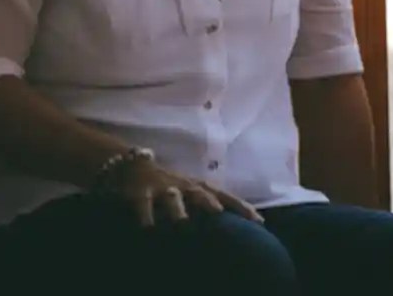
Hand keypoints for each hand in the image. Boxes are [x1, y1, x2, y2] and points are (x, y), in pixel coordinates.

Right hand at [109, 158, 263, 226]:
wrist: (134, 166)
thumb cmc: (171, 186)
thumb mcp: (193, 193)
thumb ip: (211, 205)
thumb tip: (238, 223)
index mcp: (200, 187)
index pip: (226, 197)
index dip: (241, 207)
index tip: (258, 221)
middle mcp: (184, 186)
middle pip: (200, 193)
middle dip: (209, 202)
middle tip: (218, 213)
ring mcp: (162, 189)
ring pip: (171, 198)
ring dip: (177, 208)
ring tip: (181, 222)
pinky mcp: (140, 194)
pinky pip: (143, 205)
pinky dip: (146, 216)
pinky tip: (148, 227)